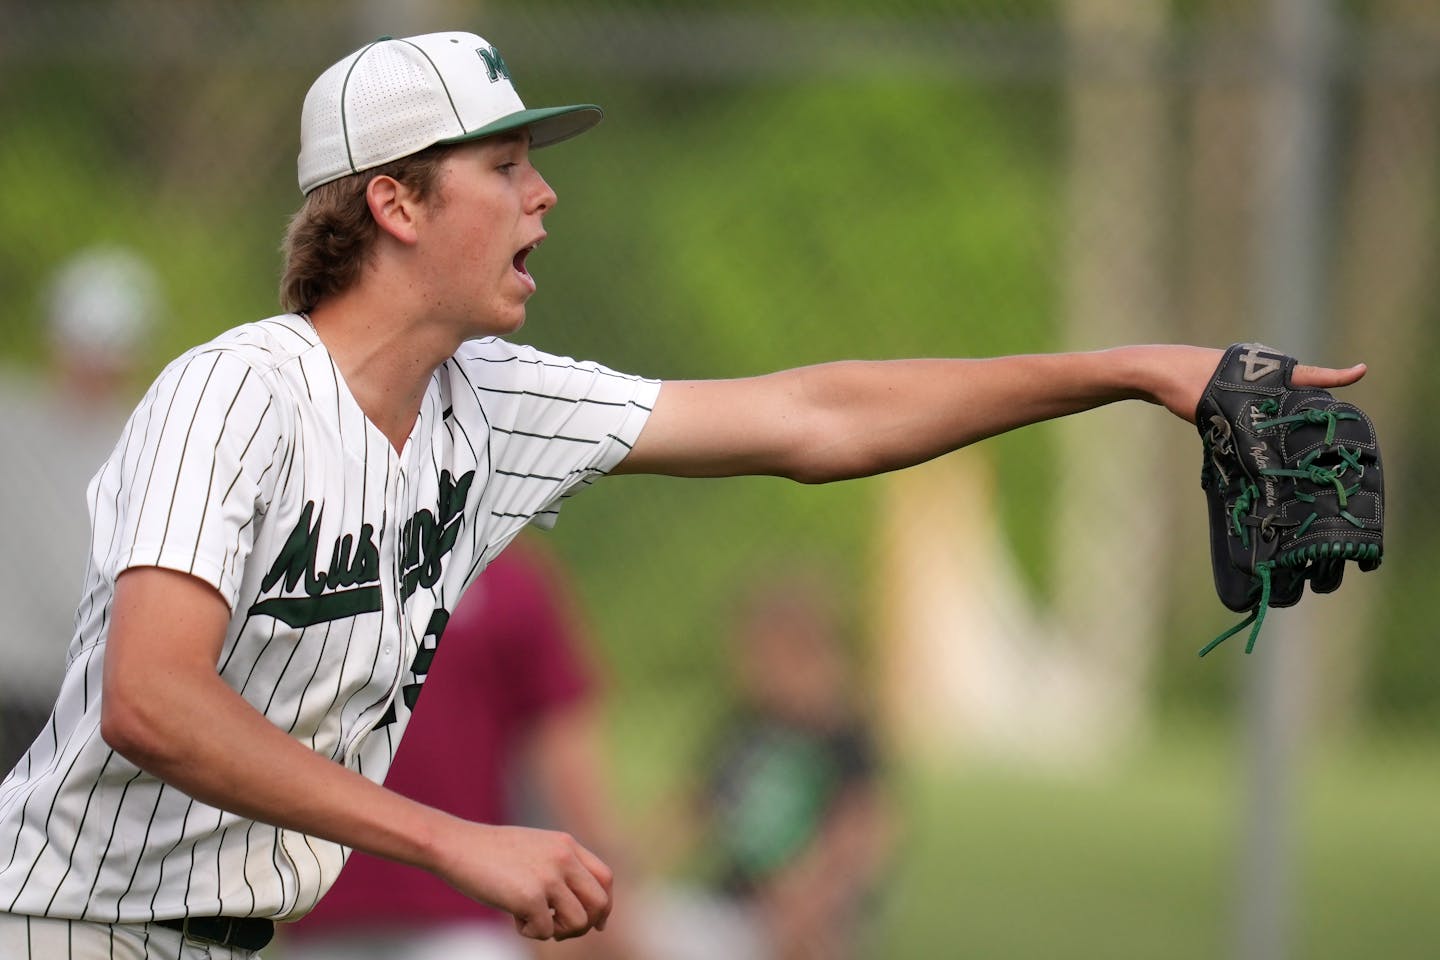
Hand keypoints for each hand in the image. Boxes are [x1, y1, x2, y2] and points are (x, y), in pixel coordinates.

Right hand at [432, 821, 613, 940]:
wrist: (455, 845)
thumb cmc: (490, 853)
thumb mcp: (535, 849)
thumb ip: (560, 867)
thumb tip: (584, 906)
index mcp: (566, 844)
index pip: (605, 878)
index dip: (604, 905)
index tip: (597, 922)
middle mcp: (564, 857)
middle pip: (599, 903)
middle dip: (585, 925)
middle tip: (560, 929)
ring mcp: (548, 876)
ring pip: (578, 922)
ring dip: (557, 931)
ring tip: (532, 920)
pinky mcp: (530, 896)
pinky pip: (545, 931)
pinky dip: (529, 932)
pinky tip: (512, 916)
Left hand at [1127, 345, 1366, 423]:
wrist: (1151, 372)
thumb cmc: (1182, 388)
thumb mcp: (1215, 411)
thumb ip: (1239, 427)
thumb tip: (1258, 453)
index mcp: (1259, 369)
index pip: (1307, 373)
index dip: (1336, 376)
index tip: (1362, 371)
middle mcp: (1254, 366)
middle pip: (1291, 384)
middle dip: (1305, 402)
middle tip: (1319, 421)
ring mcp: (1239, 370)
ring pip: (1270, 391)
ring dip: (1278, 407)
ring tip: (1285, 430)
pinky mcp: (1224, 378)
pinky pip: (1250, 394)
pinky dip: (1257, 407)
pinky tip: (1252, 424)